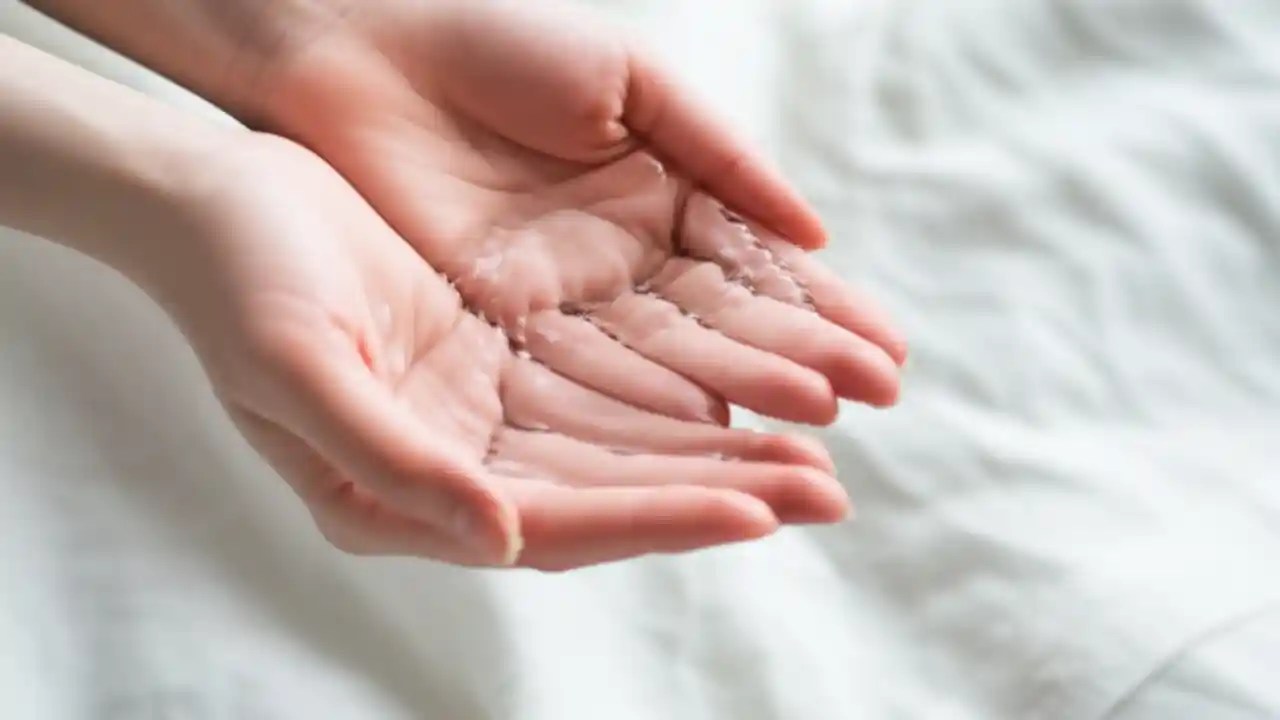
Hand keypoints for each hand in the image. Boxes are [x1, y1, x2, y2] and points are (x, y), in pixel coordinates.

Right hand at [157, 133, 850, 569]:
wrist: (212, 201)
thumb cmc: (234, 282)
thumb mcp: (299, 368)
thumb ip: (394, 462)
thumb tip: (497, 536)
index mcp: (395, 501)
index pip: (556, 526)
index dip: (658, 518)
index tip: (760, 509)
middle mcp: (450, 474)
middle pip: (609, 497)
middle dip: (718, 494)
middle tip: (826, 491)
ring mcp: (476, 421)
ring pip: (620, 449)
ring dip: (714, 450)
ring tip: (812, 451)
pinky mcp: (494, 364)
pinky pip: (602, 391)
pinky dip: (672, 396)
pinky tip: (740, 394)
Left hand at [251, 0, 906, 424]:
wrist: (360, 48)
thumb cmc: (498, 41)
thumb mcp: (633, 82)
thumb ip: (723, 155)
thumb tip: (815, 234)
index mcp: (665, 197)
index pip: (757, 270)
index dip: (820, 312)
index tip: (889, 355)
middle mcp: (624, 263)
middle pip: (723, 328)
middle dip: (800, 365)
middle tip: (874, 407)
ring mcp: (567, 302)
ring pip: (666, 363)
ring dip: (739, 401)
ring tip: (814, 438)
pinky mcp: (504, 329)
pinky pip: (585, 376)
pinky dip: (648, 408)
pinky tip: (713, 435)